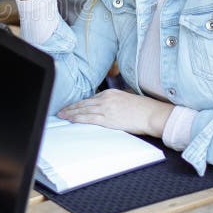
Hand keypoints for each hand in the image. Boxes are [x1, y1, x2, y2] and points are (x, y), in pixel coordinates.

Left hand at [57, 89, 173, 137]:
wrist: (151, 114)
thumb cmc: (143, 109)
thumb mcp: (127, 99)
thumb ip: (116, 101)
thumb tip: (109, 107)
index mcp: (110, 93)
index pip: (90, 98)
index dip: (79, 103)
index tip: (72, 107)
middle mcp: (106, 98)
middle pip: (84, 103)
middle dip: (71, 107)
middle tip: (61, 110)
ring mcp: (106, 108)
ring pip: (83, 110)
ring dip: (71, 113)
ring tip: (62, 115)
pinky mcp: (108, 118)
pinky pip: (88, 118)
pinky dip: (77, 118)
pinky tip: (71, 119)